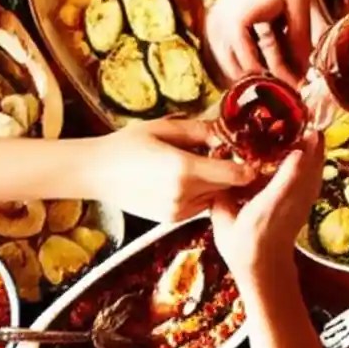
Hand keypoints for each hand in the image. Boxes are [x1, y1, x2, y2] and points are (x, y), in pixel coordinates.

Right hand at [82, 118, 256, 222]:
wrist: (96, 173)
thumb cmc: (127, 145)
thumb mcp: (164, 128)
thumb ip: (198, 130)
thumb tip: (224, 132)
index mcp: (185, 168)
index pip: (234, 174)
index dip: (249, 167)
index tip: (252, 157)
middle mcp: (184, 194)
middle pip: (228, 187)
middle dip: (233, 174)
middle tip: (233, 157)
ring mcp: (177, 211)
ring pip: (215, 198)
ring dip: (218, 185)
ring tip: (208, 167)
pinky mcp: (171, 219)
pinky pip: (199, 206)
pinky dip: (202, 195)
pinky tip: (190, 180)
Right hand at [205, 0, 327, 85]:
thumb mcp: (297, 1)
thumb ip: (302, 35)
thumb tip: (309, 68)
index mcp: (236, 29)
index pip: (257, 70)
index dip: (281, 82)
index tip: (301, 89)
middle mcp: (218, 35)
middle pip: (241, 77)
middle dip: (267, 84)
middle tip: (292, 88)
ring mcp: (213, 33)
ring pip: (231, 72)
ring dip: (254, 77)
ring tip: (280, 78)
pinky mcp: (213, 31)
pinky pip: (227, 60)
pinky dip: (245, 66)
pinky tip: (264, 65)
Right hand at [210, 132, 324, 283]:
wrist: (265, 270)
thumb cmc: (241, 248)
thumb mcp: (222, 222)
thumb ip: (221, 197)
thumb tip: (220, 172)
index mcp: (266, 210)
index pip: (284, 186)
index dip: (294, 164)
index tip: (299, 143)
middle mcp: (289, 207)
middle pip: (307, 175)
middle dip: (313, 150)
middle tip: (312, 126)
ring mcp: (301, 208)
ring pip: (315, 176)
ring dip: (318, 155)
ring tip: (316, 133)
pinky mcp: (306, 207)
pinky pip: (314, 182)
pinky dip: (316, 165)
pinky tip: (314, 153)